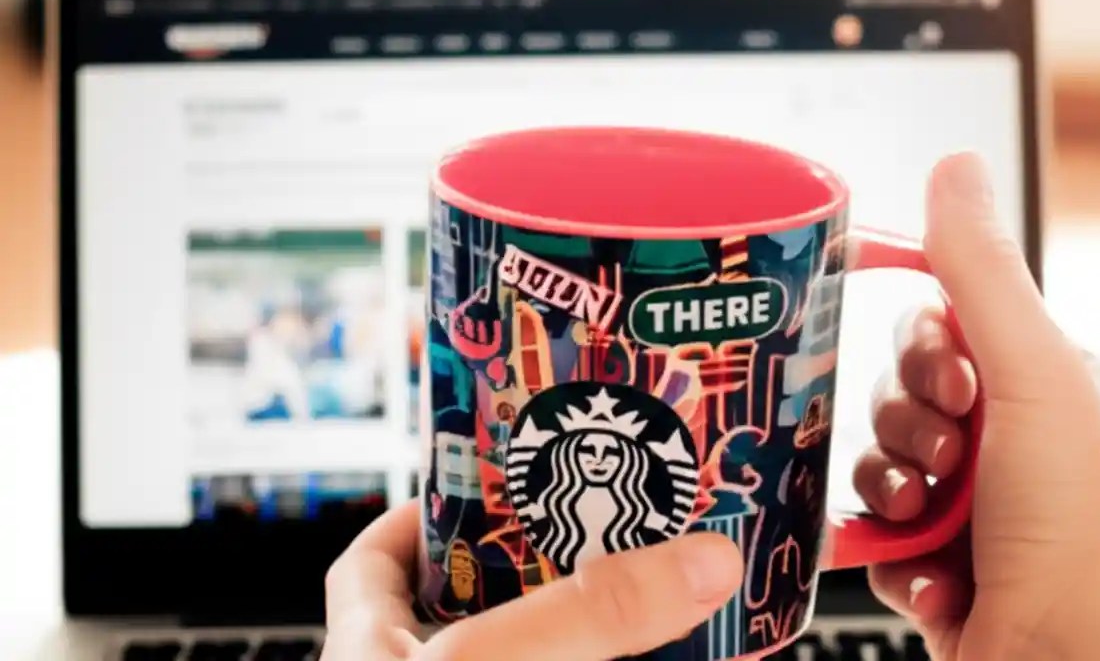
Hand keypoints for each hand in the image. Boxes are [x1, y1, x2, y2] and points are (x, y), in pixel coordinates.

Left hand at [320, 501, 743, 660]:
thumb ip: (590, 612)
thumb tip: (701, 561)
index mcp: (373, 653)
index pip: (379, 560)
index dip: (425, 512)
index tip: (484, 481)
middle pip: (475, 616)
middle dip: (538, 578)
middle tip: (612, 538)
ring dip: (595, 649)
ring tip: (660, 611)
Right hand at [854, 154, 1099, 658]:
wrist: (1073, 660)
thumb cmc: (1082, 530)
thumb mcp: (1032, 376)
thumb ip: (981, 274)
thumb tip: (956, 171)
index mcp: (1046, 391)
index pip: (943, 332)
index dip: (925, 356)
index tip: (952, 386)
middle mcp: (1010, 448)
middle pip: (896, 397)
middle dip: (908, 432)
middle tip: (949, 463)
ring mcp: (970, 511)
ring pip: (874, 465)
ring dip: (894, 493)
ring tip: (936, 523)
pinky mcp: (933, 568)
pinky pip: (871, 534)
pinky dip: (892, 552)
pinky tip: (932, 571)